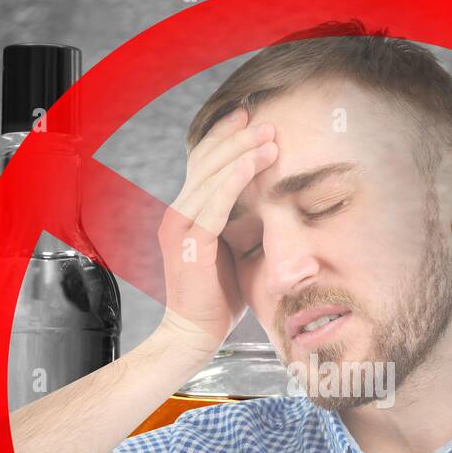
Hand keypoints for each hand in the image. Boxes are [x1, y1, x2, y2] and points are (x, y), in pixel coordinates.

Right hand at [154, 105, 277, 355]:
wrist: (195, 334)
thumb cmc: (219, 298)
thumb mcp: (235, 251)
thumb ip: (244, 225)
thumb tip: (273, 203)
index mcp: (186, 212)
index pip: (204, 163)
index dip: (226, 138)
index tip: (251, 118)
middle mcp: (177, 212)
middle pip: (206, 160)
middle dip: (238, 136)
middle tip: (267, 120)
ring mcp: (179, 225)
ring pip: (211, 175)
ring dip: (242, 151)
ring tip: (270, 136)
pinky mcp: (190, 241)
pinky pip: (214, 201)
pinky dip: (235, 179)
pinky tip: (254, 162)